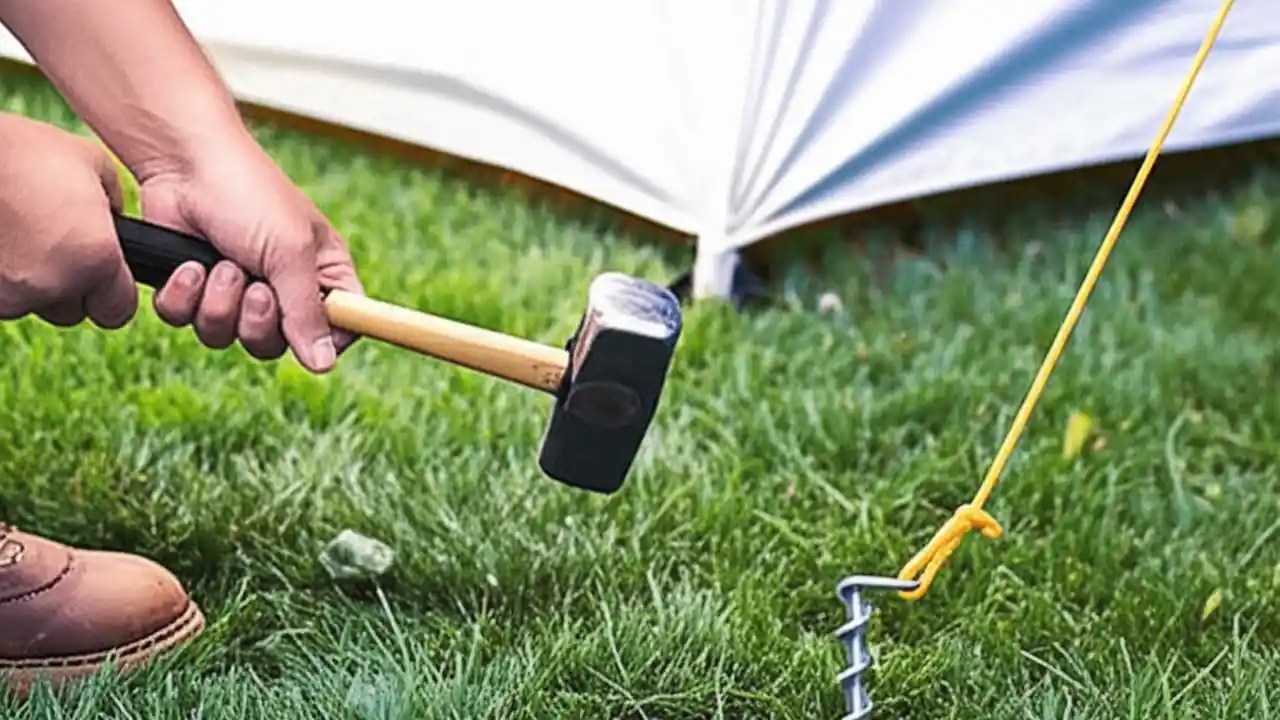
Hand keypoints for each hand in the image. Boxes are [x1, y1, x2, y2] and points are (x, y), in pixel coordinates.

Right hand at [0, 114, 136, 328]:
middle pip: (72, 311)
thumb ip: (114, 208)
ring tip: (16, 234)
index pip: (117, 311)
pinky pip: (0, 296)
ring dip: (29, 282)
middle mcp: (55, 284)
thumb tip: (117, 229)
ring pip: (31, 305)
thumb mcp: (91, 164)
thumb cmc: (21, 150)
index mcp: (96, 257)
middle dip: (67, 286)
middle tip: (49, 242)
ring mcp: (9, 295)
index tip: (99, 271)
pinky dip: (0, 276)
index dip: (111, 292)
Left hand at [136, 137, 363, 372]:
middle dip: (257, 320)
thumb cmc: (249, 193)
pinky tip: (188, 266)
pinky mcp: (194, 290)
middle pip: (276, 345)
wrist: (183, 162)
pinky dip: (184, 297)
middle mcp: (282, 287)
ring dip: (219, 304)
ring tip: (217, 264)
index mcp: (322, 274)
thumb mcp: (290, 252)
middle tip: (254, 287)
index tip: (308, 335)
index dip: (325, 340)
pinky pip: (186, 322)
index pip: (341, 328)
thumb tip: (324, 365)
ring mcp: (236, 291)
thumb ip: (307, 313)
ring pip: (227, 337)